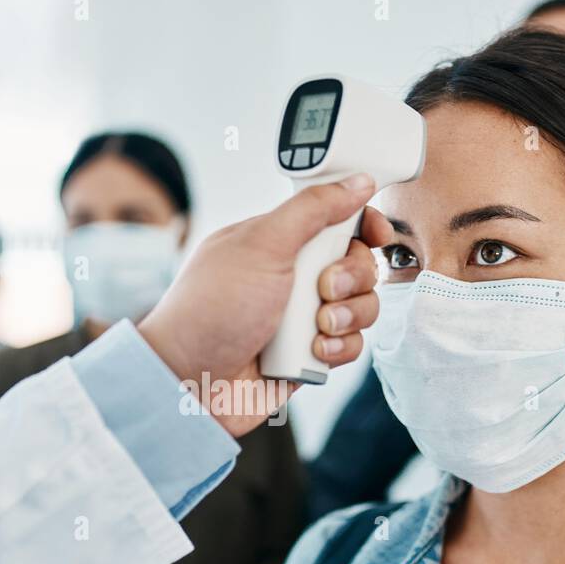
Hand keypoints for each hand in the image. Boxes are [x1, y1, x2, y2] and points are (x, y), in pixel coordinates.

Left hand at [138, 175, 392, 436]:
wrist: (192, 381)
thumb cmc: (211, 310)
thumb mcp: (262, 245)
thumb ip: (313, 209)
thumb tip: (357, 182)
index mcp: (277, 241)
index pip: (335, 220)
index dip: (361, 223)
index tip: (372, 232)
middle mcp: (292, 277)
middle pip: (358, 263)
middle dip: (351, 277)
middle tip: (323, 287)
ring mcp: (302, 317)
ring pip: (361, 306)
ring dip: (347, 315)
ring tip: (316, 327)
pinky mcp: (309, 354)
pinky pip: (350, 345)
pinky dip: (338, 348)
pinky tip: (311, 352)